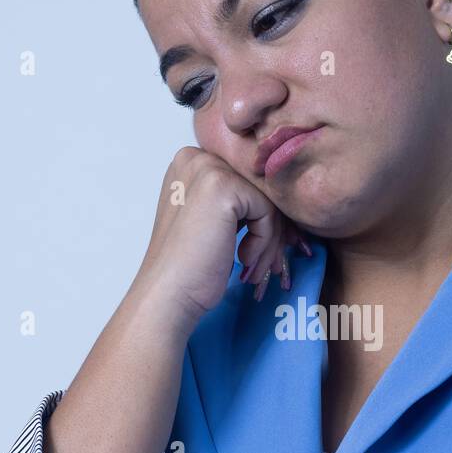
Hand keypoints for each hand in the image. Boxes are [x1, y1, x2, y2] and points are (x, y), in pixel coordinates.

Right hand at [134, 146, 312, 332]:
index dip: (261, 217)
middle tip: (270, 264)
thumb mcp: (211, 222)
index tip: (267, 249)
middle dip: (270, 230)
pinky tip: (244, 260)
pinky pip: (267, 211)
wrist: (169, 294)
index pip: (246, 182)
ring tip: (255, 268)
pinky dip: (264, 241)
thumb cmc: (189, 268)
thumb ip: (235, 202)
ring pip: (267, 200)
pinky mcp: (223, 187)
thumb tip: (282, 202)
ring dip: (269, 240)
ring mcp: (207, 169)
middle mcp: (196, 158)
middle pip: (258, 189)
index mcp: (189, 163)